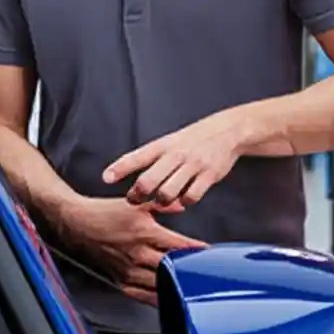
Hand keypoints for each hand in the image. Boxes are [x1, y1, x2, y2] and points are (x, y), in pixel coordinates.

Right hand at [59, 196, 208, 305]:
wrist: (77, 225)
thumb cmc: (105, 212)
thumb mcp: (134, 204)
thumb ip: (160, 205)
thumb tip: (181, 204)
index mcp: (144, 232)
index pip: (178, 245)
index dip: (196, 250)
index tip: (209, 253)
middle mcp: (138, 254)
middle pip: (172, 267)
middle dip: (189, 269)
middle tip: (204, 271)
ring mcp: (128, 270)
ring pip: (159, 285)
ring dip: (175, 286)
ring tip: (190, 286)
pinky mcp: (120, 280)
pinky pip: (142, 295)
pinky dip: (157, 298)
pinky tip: (168, 298)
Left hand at [102, 109, 246, 207]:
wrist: (227, 131)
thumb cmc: (192, 139)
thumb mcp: (169, 142)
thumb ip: (149, 158)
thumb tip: (121, 172)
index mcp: (163, 145)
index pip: (136, 157)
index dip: (120, 168)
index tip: (106, 178)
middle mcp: (175, 154)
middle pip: (149, 180)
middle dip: (138, 194)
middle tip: (133, 199)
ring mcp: (192, 165)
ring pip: (167, 193)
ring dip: (161, 201)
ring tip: (160, 200)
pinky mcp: (208, 175)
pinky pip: (191, 197)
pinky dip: (185, 202)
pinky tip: (184, 199)